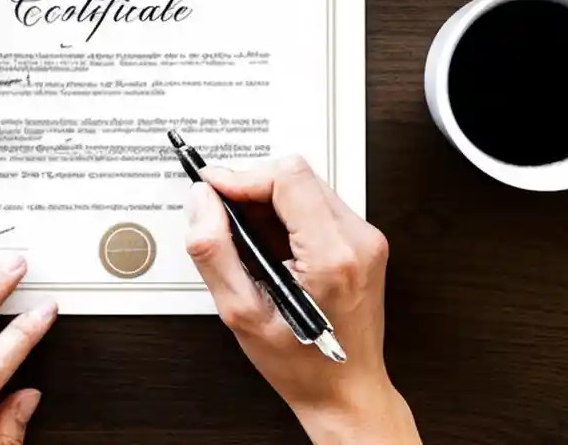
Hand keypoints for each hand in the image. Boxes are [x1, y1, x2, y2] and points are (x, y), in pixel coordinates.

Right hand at [185, 155, 420, 444]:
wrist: (347, 391)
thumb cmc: (303, 366)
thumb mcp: (241, 313)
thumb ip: (214, 250)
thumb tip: (201, 201)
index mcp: (333, 256)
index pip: (287, 178)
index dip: (242, 176)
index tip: (212, 188)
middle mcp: (358, 240)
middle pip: (296, 174)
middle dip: (252, 188)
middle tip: (224, 218)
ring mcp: (366, 239)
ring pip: (306, 184)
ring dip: (269, 201)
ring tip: (249, 241)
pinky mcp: (363, 242)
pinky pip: (317, 204)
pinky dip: (286, 214)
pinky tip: (272, 247)